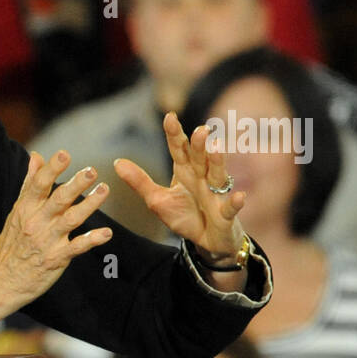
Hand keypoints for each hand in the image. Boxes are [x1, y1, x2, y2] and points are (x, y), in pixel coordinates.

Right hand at [0, 150, 111, 334]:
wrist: (2, 280)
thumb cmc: (12, 243)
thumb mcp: (17, 210)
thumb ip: (30, 183)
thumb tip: (37, 156)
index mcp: (26, 208)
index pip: (38, 184)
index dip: (52, 169)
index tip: (64, 155)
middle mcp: (37, 222)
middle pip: (58, 199)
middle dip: (76, 184)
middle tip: (92, 170)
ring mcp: (47, 241)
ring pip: (71, 219)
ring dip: (89, 205)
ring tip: (104, 190)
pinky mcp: (56, 258)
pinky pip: (77, 247)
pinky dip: (92, 240)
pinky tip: (107, 234)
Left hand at [114, 112, 247, 263]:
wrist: (205, 240)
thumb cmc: (184, 215)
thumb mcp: (157, 199)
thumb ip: (139, 182)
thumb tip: (117, 162)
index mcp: (185, 171)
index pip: (179, 149)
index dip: (174, 134)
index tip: (169, 117)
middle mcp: (203, 178)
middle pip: (200, 158)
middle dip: (199, 145)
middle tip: (199, 129)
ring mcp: (216, 195)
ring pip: (218, 175)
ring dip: (218, 162)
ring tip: (216, 148)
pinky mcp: (225, 215)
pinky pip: (231, 208)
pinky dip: (235, 203)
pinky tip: (239, 196)